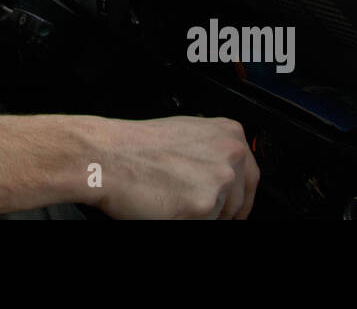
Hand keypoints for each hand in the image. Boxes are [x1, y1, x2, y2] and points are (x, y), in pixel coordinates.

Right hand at [89, 115, 259, 218]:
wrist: (105, 156)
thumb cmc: (134, 145)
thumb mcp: (185, 134)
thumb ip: (212, 152)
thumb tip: (225, 176)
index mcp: (229, 133)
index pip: (250, 177)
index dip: (239, 198)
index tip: (233, 209)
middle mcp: (231, 154)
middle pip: (241, 200)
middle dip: (221, 211)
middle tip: (195, 208)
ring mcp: (220, 180)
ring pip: (223, 216)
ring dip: (202, 215)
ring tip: (172, 202)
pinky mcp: (204, 205)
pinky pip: (205, 223)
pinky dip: (185, 220)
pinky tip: (167, 208)